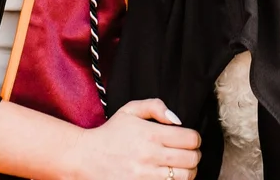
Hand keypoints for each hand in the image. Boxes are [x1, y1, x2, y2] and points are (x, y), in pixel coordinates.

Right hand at [68, 99, 200, 179]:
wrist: (85, 157)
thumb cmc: (110, 133)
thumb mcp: (130, 110)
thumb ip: (155, 106)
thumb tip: (177, 120)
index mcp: (151, 134)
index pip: (191, 139)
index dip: (194, 139)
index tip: (189, 140)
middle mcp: (150, 155)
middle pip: (191, 159)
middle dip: (194, 156)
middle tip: (188, 154)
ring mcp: (146, 175)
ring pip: (184, 177)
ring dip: (188, 172)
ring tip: (180, 168)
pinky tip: (169, 177)